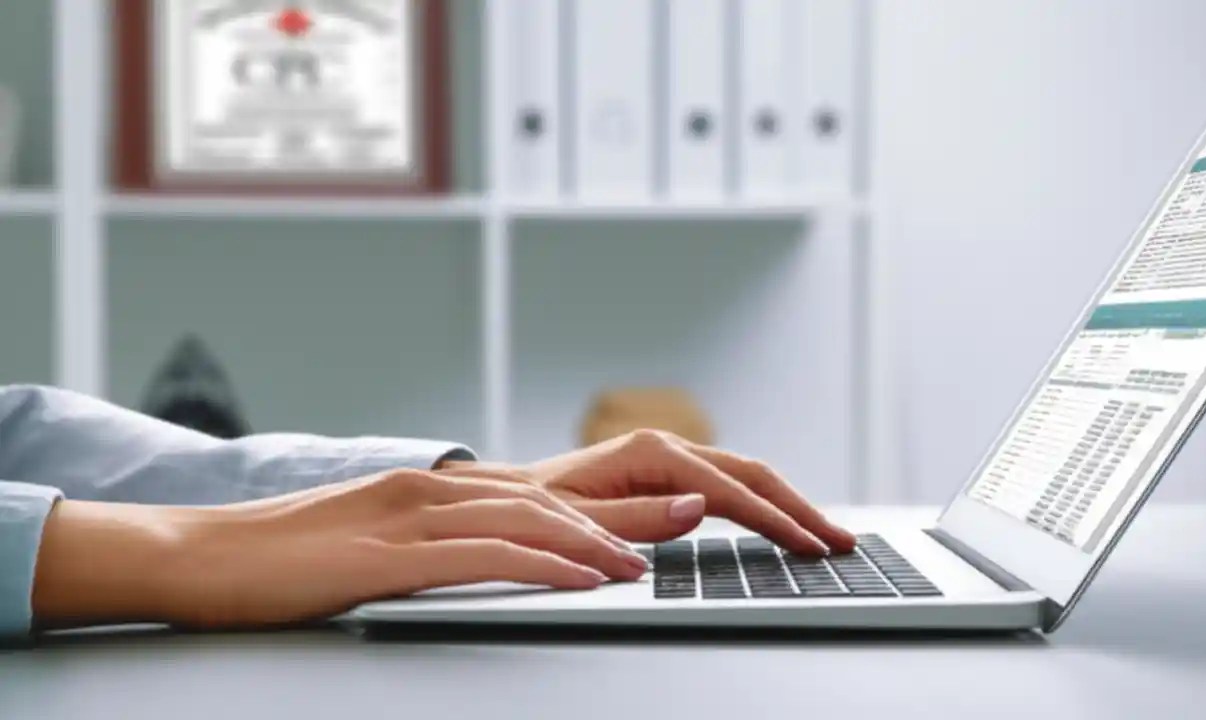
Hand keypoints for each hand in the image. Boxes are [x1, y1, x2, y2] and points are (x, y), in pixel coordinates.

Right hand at [32, 469, 647, 629]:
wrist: (203, 555)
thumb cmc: (291, 560)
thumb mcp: (381, 546)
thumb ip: (441, 546)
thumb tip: (500, 557)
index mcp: (436, 490)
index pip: (542, 493)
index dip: (613, 503)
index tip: (674, 510)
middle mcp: (433, 490)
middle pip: (551, 497)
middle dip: (628, 512)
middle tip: (696, 519)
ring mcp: (409, 518)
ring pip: (525, 520)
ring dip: (597, 540)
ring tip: (652, 559)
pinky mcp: (385, 556)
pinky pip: (479, 558)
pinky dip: (540, 566)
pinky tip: (579, 578)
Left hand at [438, 429, 854, 554]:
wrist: (507, 500)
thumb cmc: (537, 512)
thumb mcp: (579, 520)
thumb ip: (637, 518)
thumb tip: (699, 507)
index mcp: (650, 454)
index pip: (729, 490)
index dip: (774, 519)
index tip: (809, 545)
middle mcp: (666, 449)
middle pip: (751, 474)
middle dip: (799, 508)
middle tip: (840, 542)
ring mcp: (670, 459)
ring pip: (746, 477)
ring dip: (787, 505)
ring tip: (825, 536)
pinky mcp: (669, 474)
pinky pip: (729, 486)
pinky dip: (763, 504)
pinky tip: (782, 524)